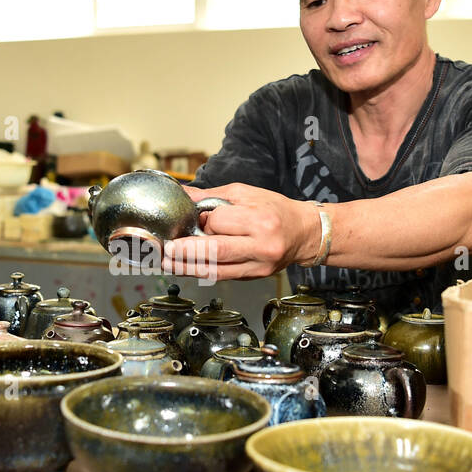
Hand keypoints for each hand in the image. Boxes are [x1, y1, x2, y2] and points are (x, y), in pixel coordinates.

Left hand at [161, 183, 319, 279]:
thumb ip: (213, 197)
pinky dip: (202, 271)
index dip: (206, 220)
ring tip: (167, 263)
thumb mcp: (246, 194)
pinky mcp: (254, 277)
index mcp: (261, 221)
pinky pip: (222, 276)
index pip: (221, 222)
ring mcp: (258, 266)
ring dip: (188, 267)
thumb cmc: (276, 210)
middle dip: (187, 251)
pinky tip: (186, 268)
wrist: (304, 233)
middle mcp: (261, 247)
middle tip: (167, 249)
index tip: (200, 217)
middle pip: (217, 251)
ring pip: (216, 269)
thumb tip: (183, 196)